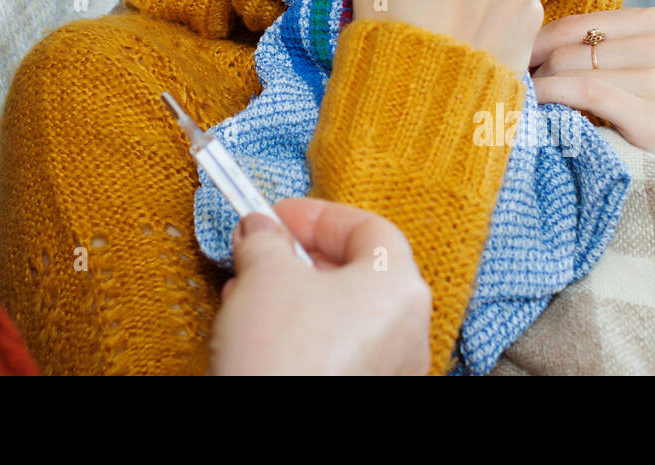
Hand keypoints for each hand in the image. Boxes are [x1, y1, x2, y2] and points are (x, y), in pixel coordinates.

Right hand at [206, 199, 430, 375]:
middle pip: (357, 272)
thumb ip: (265, 239)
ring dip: (294, 294)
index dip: (317, 215)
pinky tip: (259, 333)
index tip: (276, 215)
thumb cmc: (284, 351)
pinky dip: (301, 333)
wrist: (270, 438)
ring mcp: (389, 370)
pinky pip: (337, 350)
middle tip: (258, 250)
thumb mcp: (264, 273)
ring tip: (247, 292)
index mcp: (400, 287)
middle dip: (299, 256)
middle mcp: (408, 330)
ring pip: (343, 314)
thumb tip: (260, 229)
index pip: (367, 227)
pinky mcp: (364, 393)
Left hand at [529, 6, 654, 201]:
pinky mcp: (654, 113)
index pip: (574, 24)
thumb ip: (611, 53)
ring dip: (539, 89)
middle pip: (566, 47)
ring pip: (569, 68)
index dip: (537, 45)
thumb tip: (535, 52)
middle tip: (515, 93)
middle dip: (535, 70)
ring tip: (525, 107)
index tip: (515, 65)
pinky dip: (553, 99)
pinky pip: (583, 92)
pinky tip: (540, 113)